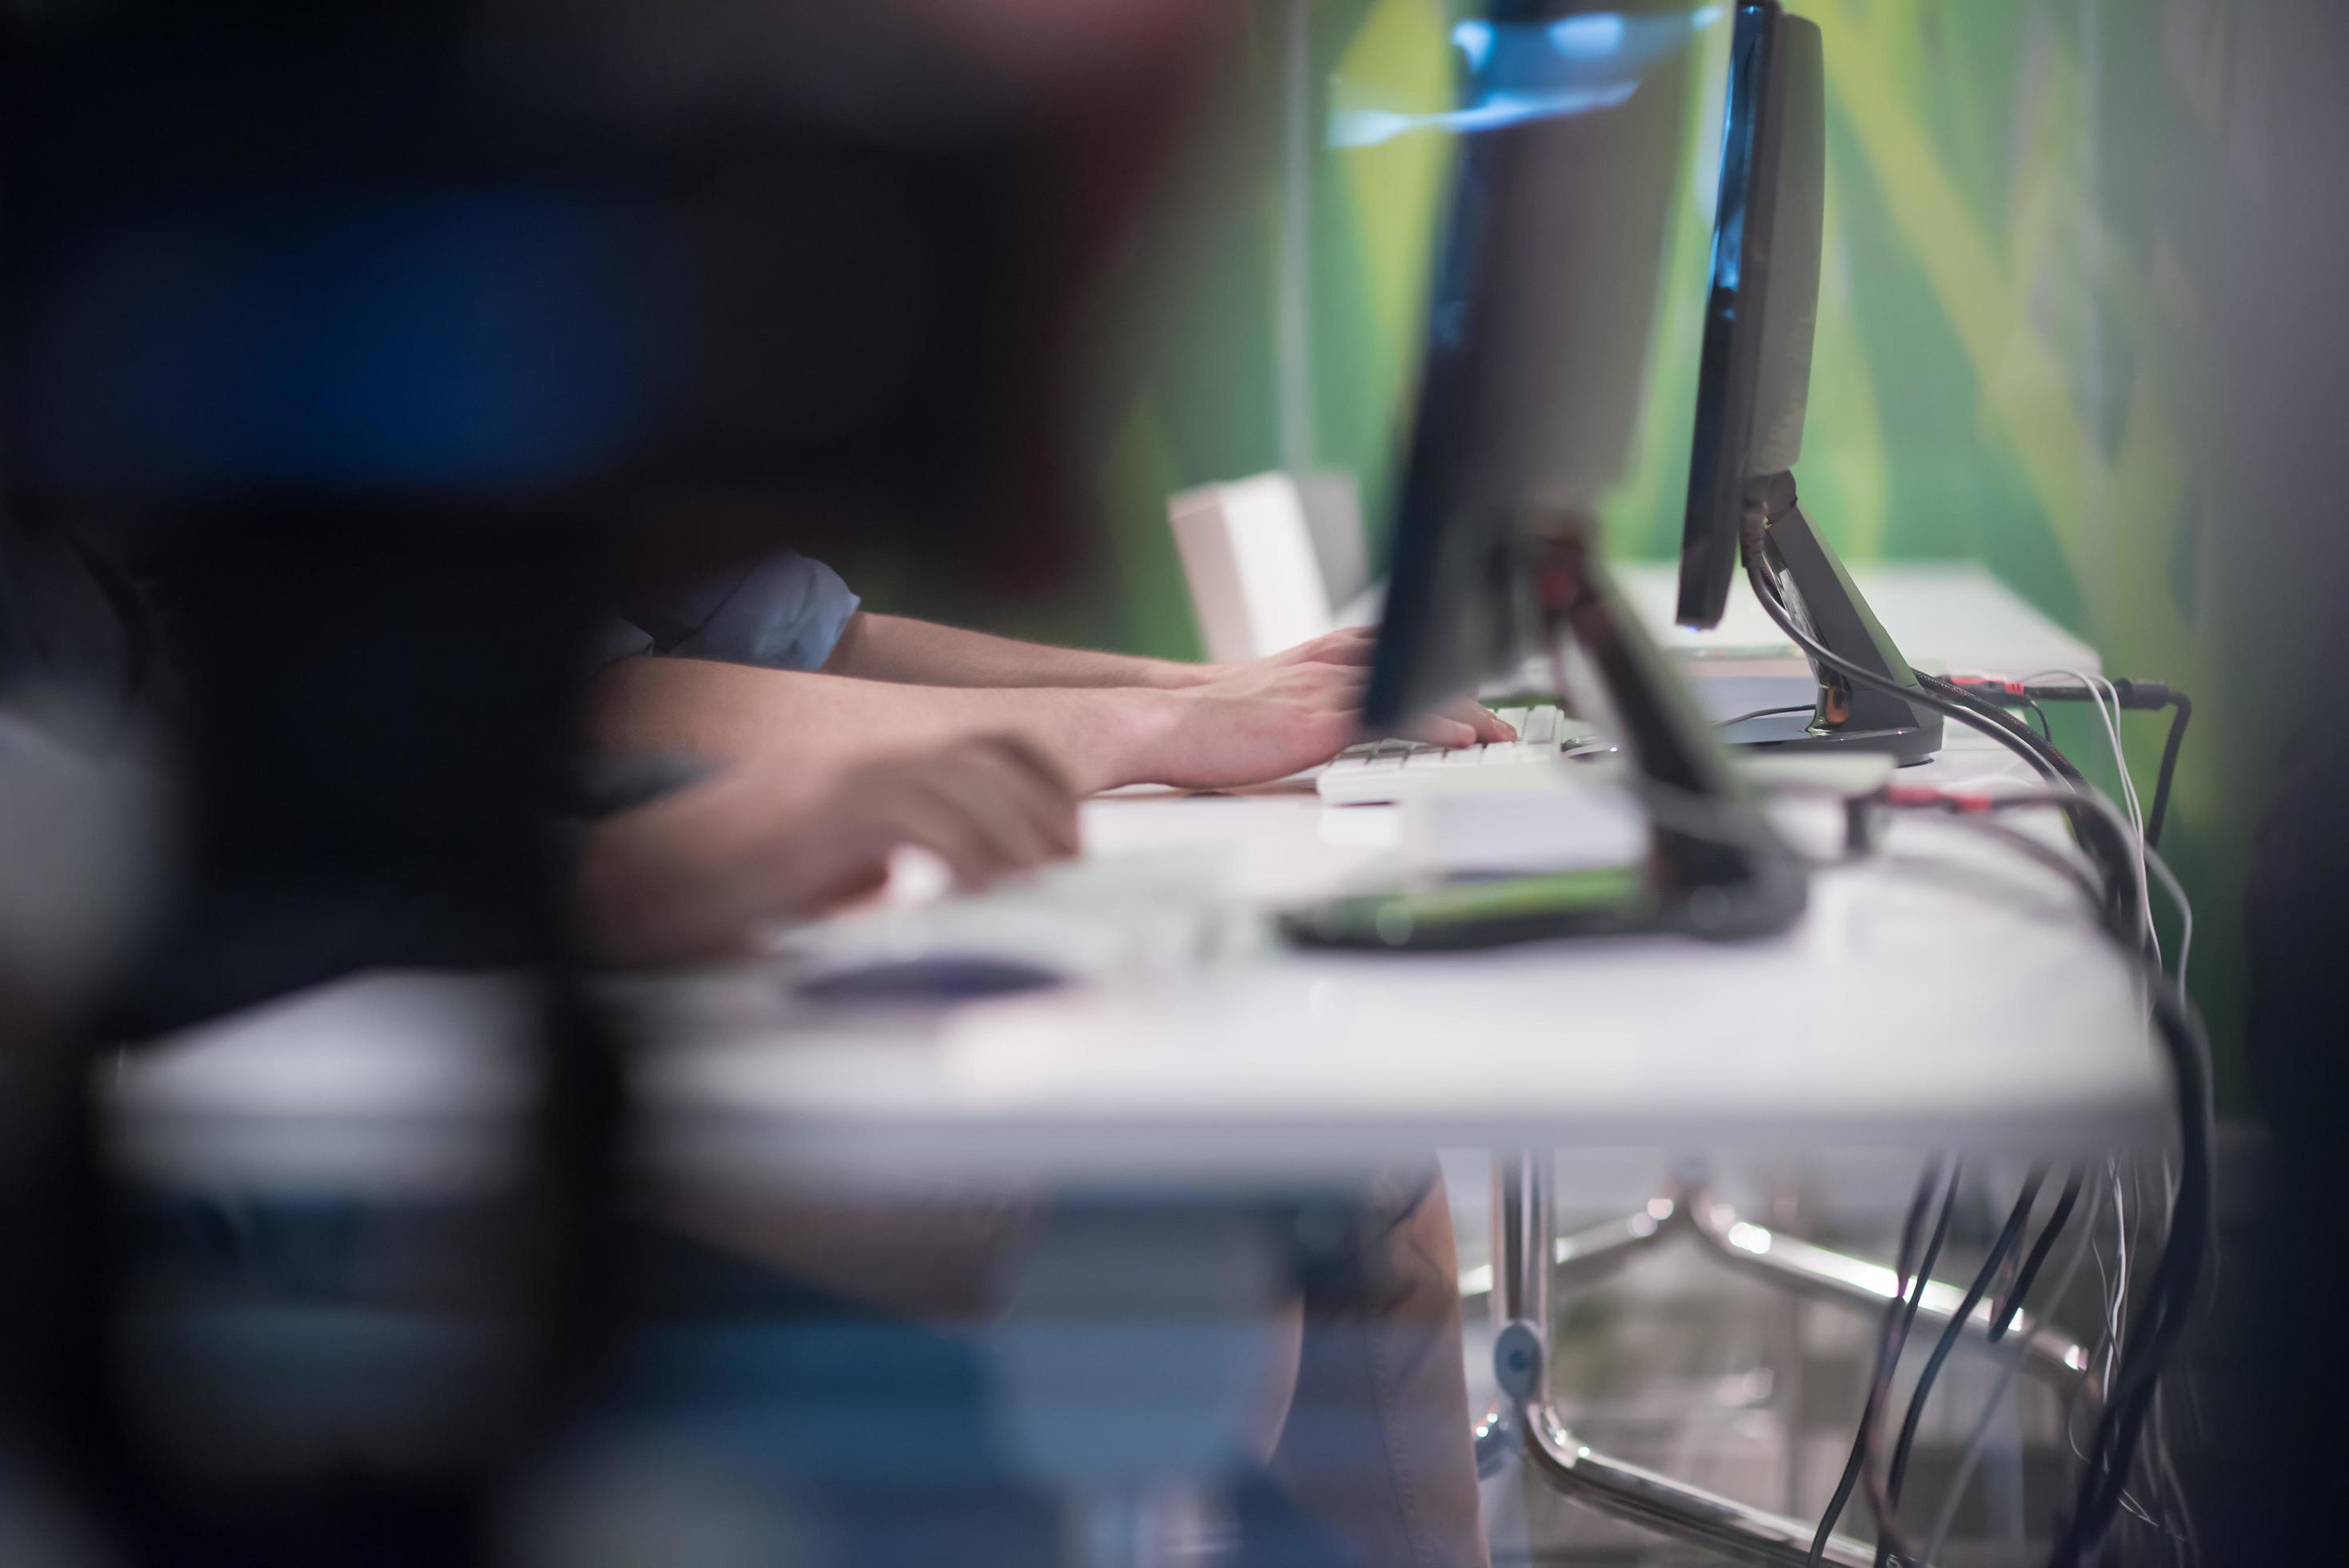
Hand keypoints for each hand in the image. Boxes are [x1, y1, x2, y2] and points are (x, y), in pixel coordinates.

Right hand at [581, 735, 1079, 963]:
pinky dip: (961, 856)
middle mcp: (862, 762)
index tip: (1067, 844)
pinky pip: (914, 822)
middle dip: (1042, 812)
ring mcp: (840, 782)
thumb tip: (902, 890)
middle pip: (988, 759)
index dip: (1040, 789)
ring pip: (961, 786)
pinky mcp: (820, 815)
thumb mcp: (818, 875)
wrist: (632, 889)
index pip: (984, 747)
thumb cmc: (720, 891)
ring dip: (1011, 838)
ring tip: (1033, 886)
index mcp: (870, 769)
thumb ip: (865, 870)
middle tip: (1067, 868)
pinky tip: (977, 894)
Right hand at [1180, 627, 1511, 744]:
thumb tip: (1334, 727)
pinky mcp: (1320, 719)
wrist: (1167, 722)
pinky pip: (1391, 716)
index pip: (1392, 648)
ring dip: (1463, 710)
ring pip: (1412, 687)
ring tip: (1495, 734)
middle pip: (1413, 664)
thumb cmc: (1208, 723)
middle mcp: (1326, 662)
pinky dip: (1433, 724)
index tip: (1467, 691)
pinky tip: (1460, 739)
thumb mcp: (1269, 702)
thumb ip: (1307, 704)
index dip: (1434, 666)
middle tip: (1496, 721)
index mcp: (1315, 656)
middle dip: (1461, 690)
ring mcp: (1325, 688)